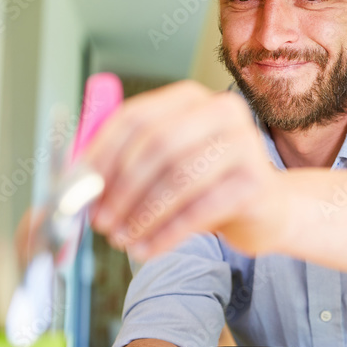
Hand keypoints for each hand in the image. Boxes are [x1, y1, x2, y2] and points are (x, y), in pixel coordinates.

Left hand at [85, 80, 287, 258]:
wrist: (267, 209)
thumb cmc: (207, 185)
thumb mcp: (167, 165)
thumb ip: (124, 164)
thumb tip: (78, 182)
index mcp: (190, 98)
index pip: (136, 117)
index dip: (102, 154)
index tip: (80, 187)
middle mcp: (221, 111)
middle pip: (157, 145)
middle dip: (122, 188)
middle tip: (100, 220)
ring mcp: (244, 143)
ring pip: (178, 179)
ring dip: (142, 215)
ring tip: (122, 239)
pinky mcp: (256, 182)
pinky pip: (200, 210)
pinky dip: (166, 233)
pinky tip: (147, 249)